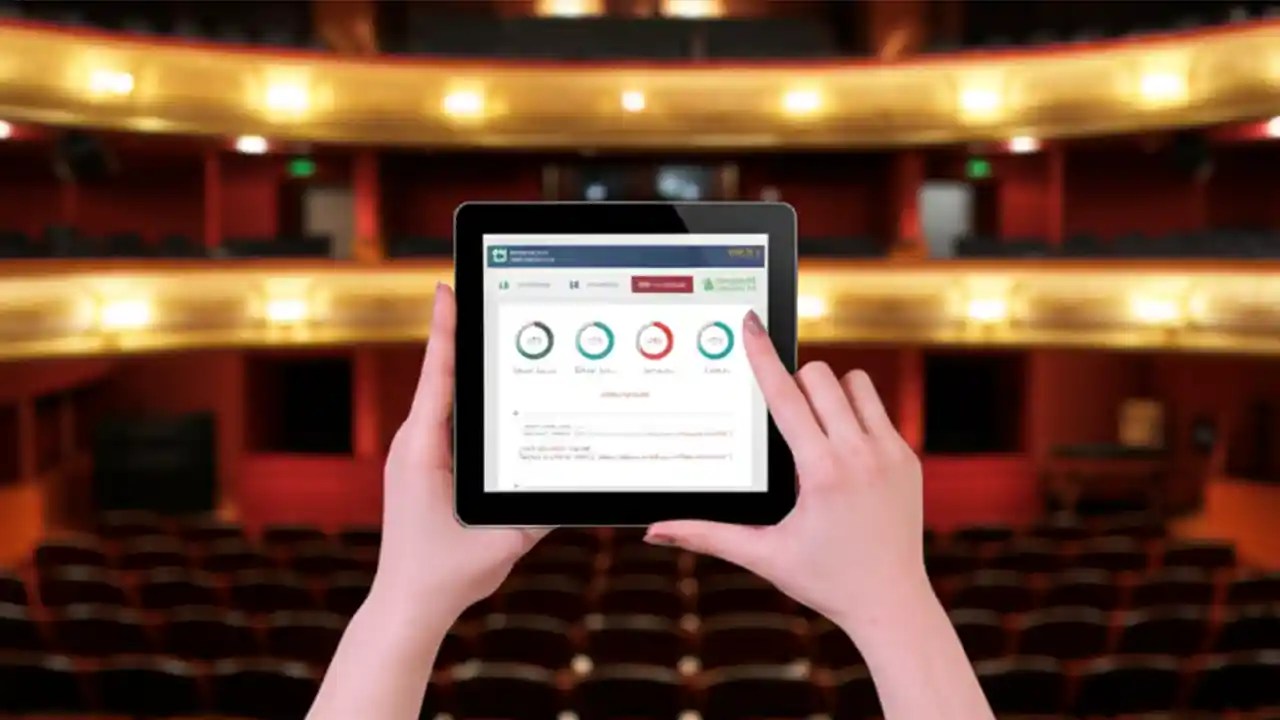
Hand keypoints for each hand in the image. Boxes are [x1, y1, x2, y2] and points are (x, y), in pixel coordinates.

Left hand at [371, 283, 545, 622]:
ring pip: (443, 397)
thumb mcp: (503, 542)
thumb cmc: (446, 577)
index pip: (438, 377)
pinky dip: (465, 396)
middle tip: (476, 287)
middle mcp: (413, 444)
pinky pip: (445, 419)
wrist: (405, 606)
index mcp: (423, 452)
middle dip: (460, 332)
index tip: (447, 287)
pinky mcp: (420, 465)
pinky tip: (490, 389)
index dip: (445, 330)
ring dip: (463, 364)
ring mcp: (414, 454)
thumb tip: (577, 483)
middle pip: (441, 376)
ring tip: (488, 326)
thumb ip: (540, 512)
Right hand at [646, 310, 930, 647]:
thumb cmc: (825, 579)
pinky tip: (842, 453)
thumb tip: (654, 531)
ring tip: (815, 432)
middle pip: (819, 377)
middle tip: (784, 423)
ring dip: (829, 393)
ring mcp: (890, 452)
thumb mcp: (764, 555)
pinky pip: (877, 408)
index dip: (763, 356)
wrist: (892, 603)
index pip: (786, 396)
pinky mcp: (908, 457)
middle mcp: (860, 454)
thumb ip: (707, 535)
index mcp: (822, 473)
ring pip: (854, 383)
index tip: (751, 324)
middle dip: (794, 384)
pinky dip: (854, 415)